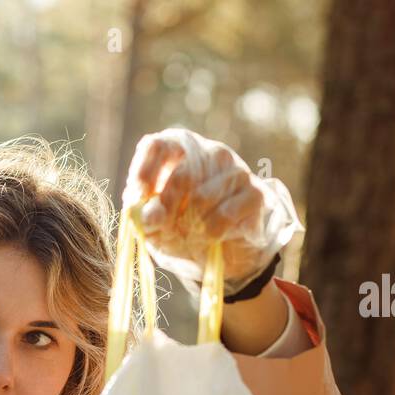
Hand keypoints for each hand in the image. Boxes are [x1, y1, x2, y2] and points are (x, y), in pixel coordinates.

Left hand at [123, 128, 301, 295]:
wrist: (225, 249)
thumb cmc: (183, 228)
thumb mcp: (156, 224)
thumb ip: (146, 216)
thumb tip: (147, 215)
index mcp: (182, 150)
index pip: (159, 146)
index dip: (144, 172)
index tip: (139, 198)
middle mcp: (211, 153)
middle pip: (182, 175)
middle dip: (165, 210)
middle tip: (159, 229)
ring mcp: (237, 171)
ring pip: (202, 200)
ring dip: (187, 227)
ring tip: (186, 236)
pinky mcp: (256, 194)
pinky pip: (224, 216)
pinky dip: (209, 234)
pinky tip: (209, 238)